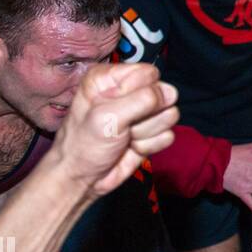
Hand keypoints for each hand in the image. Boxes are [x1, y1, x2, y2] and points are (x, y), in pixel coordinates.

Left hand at [49, 62, 178, 198]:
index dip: (141, 92)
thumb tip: (169, 92)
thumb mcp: (107, 117)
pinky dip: (150, 145)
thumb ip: (141, 100)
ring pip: (169, 115)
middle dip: (146, 116)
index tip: (120, 108)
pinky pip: (168, 135)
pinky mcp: (151, 132)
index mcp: (110, 78)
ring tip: (125, 138)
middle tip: (123, 126)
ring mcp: (141, 112)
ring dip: (147, 132)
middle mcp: (128, 91)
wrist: (81, 178)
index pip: (149, 73)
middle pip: (164, 94)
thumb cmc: (83, 145)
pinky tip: (131, 147)